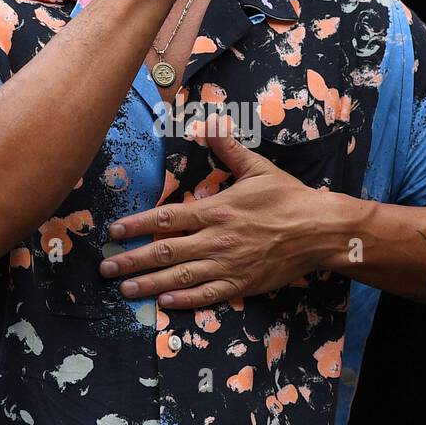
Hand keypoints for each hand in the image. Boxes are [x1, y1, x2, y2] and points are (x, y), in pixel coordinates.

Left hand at [97, 112, 330, 308]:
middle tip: (106, 268)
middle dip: (131, 260)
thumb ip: (228, 148)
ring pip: (180, 278)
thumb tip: (209, 121)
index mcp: (215, 211)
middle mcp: (215, 241)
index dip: (136, 226)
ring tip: (125, 290)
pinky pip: (206, 296)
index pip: (165, 219)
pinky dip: (183, 301)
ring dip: (149, 284)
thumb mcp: (257, 168)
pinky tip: (163, 303)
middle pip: (164, 252)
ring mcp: (227, 266)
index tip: (113, 232)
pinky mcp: (241, 286)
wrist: (319, 230)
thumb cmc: (288, 198)